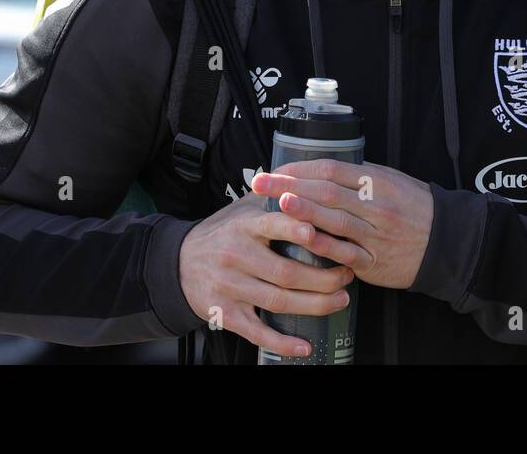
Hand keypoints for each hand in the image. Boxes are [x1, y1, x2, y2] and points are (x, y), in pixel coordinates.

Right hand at [178, 190, 354, 358]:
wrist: (178, 263)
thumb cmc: (222, 232)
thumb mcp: (242, 209)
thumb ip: (274, 198)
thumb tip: (312, 181)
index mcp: (243, 227)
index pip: (271, 225)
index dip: (294, 229)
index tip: (316, 232)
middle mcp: (235, 257)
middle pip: (286, 272)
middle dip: (324, 277)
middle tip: (348, 274)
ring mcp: (230, 288)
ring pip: (278, 301)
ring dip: (315, 304)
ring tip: (341, 299)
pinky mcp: (226, 313)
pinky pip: (258, 332)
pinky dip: (282, 343)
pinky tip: (305, 345)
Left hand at [250, 159, 433, 289]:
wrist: (449, 241)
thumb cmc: (414, 208)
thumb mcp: (391, 181)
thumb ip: (358, 177)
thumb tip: (319, 171)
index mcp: (376, 181)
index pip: (331, 170)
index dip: (300, 169)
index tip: (275, 169)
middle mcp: (375, 205)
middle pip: (326, 192)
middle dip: (290, 186)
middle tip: (260, 183)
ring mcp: (375, 235)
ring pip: (335, 222)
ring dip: (304, 213)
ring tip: (278, 204)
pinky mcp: (375, 262)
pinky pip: (345, 255)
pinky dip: (323, 247)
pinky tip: (302, 240)